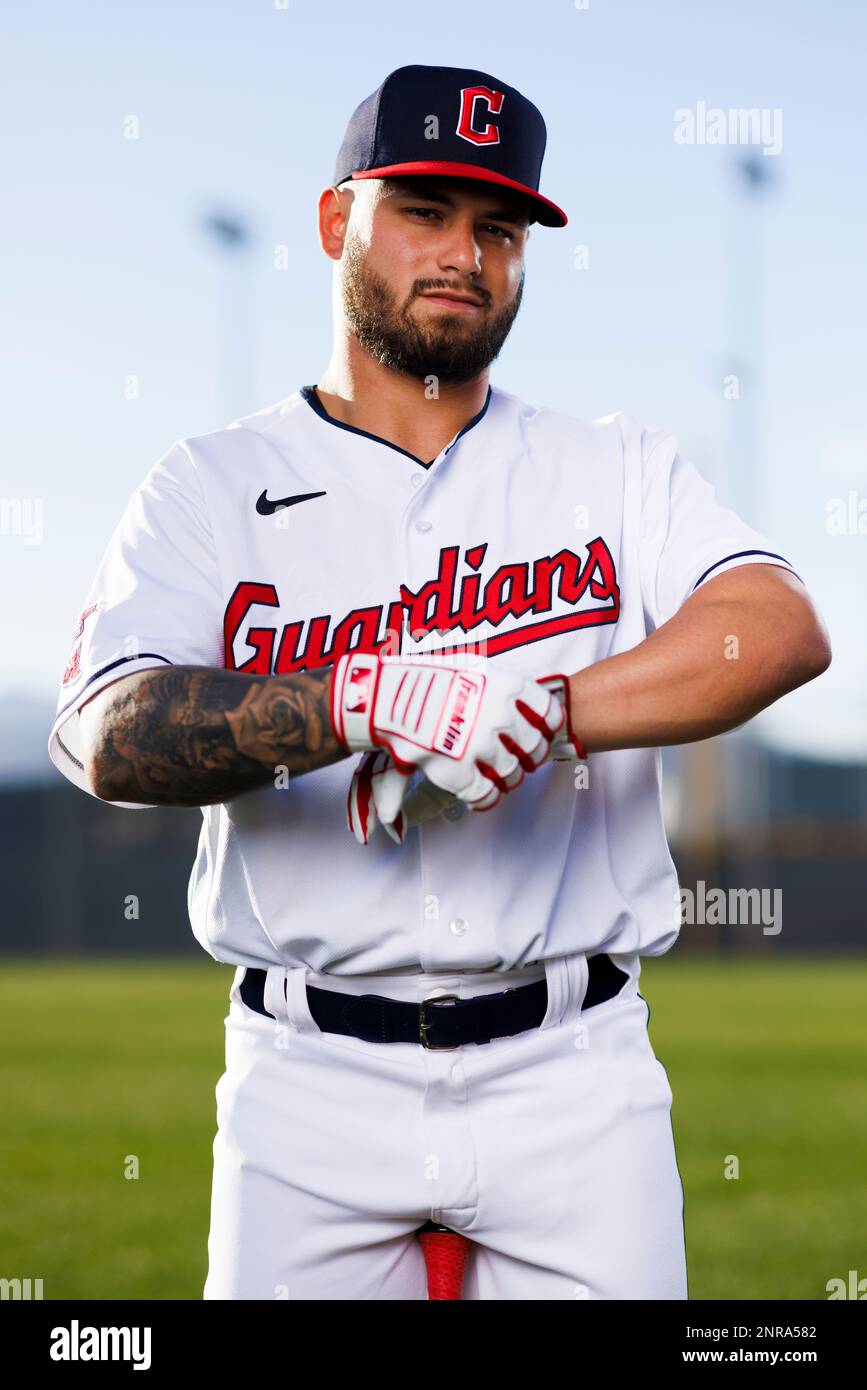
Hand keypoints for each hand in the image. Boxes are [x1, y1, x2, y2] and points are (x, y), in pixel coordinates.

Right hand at [341, 667, 586, 845]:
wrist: (385, 695)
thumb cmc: (426, 678)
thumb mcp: (471, 670)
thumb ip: (500, 689)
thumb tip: (520, 709)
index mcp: (507, 685)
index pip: (551, 714)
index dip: (546, 728)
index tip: (536, 733)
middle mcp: (499, 715)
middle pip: (535, 749)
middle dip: (528, 758)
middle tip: (516, 759)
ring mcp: (480, 744)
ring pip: (512, 776)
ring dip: (505, 779)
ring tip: (492, 776)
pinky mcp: (458, 770)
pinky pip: (485, 795)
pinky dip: (484, 799)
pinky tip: (476, 795)